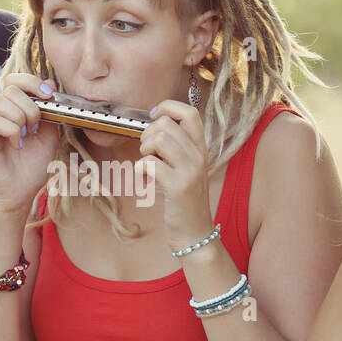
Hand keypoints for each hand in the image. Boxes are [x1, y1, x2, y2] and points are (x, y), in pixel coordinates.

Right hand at [0, 74, 59, 215]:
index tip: (48, 95)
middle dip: (30, 104)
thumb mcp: (49, 135)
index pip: (15, 80)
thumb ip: (49, 110)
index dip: (32, 82)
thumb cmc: (31, 166)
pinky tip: (17, 145)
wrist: (20, 194)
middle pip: (9, 88)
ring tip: (26, 134)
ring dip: (19, 116)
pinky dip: (12, 131)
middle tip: (36, 126)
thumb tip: (50, 83)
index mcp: (13, 109)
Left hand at [135, 99, 212, 251]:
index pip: (190, 112)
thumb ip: (176, 148)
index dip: (168, 107)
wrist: (195, 233)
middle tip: (148, 153)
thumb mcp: (186, 169)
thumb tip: (154, 124)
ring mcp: (190, 171)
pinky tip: (145, 182)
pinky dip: (140, 170)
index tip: (154, 117)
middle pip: (167, 124)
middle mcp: (199, 156)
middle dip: (148, 134)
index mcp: (201, 149)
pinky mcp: (178, 188)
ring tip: (147, 165)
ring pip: (160, 139)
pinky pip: (149, 164)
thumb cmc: (184, 201)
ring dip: (145, 150)